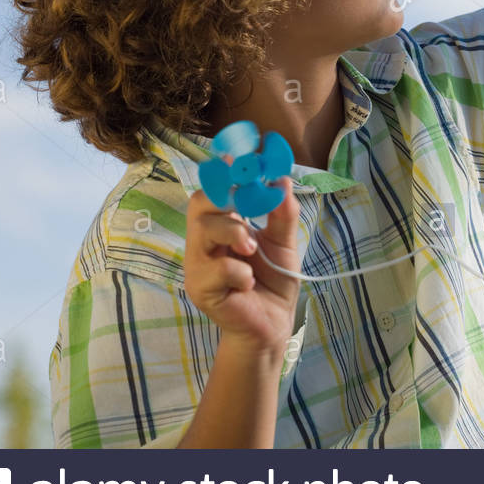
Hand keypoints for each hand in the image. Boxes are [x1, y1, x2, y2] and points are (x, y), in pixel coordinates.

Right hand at [183, 169, 301, 357]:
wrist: (273, 325)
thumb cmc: (273, 281)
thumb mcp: (284, 242)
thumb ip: (283, 213)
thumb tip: (282, 179)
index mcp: (223, 225)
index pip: (214, 190)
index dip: (223, 172)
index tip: (236, 157)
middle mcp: (205, 241)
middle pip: (200, 203)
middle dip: (225, 197)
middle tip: (247, 206)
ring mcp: (199, 265)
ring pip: (202, 230)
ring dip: (233, 232)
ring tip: (252, 249)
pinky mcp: (201, 289)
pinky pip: (214, 269)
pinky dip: (238, 271)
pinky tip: (248, 283)